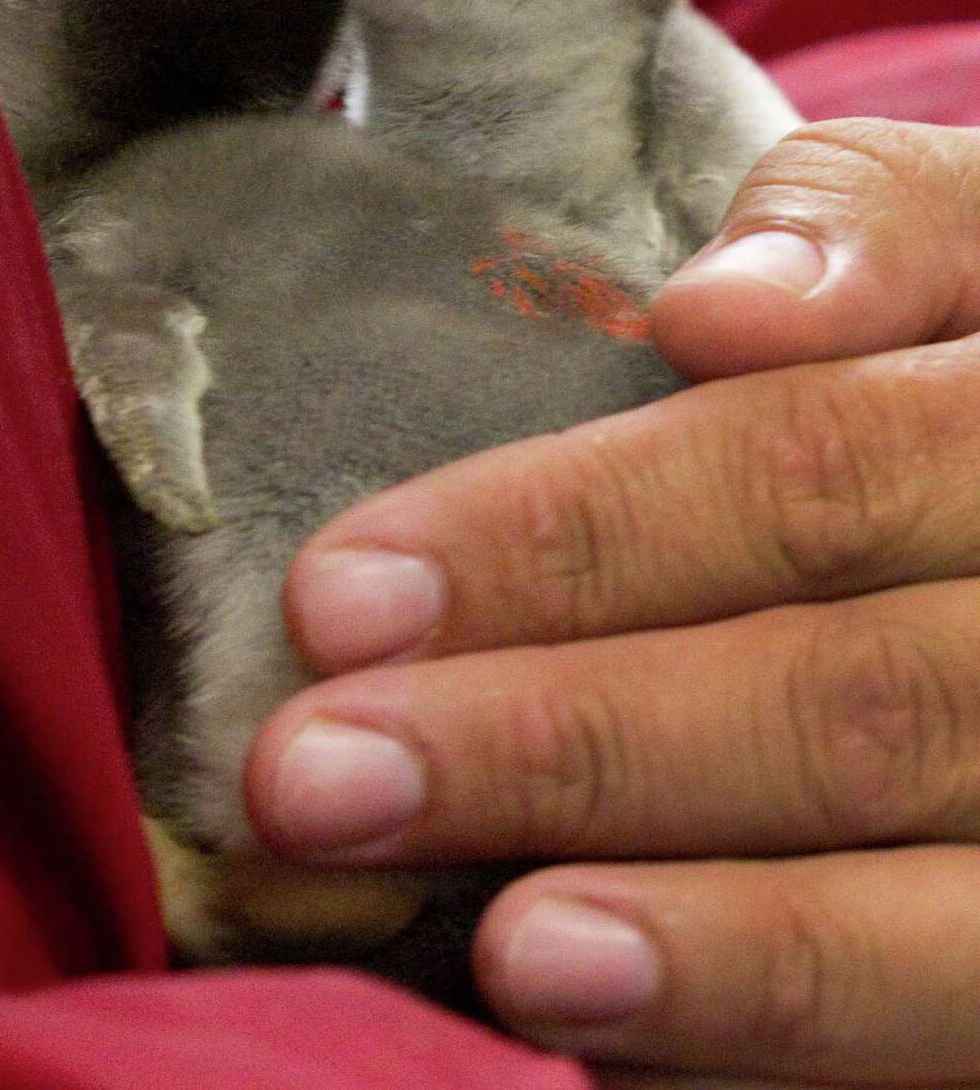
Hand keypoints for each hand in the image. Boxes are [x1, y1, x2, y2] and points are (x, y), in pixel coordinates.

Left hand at [244, 119, 979, 1086]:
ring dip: (724, 953)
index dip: (573, 537)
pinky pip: (961, 1034)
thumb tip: (711, 311)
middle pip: (855, 704)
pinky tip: (631, 1045)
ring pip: (950, 922)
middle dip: (575, 746)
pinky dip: (793, 1043)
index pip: (809, 472)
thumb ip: (877, 227)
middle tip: (318, 779)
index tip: (343, 594)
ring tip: (508, 956)